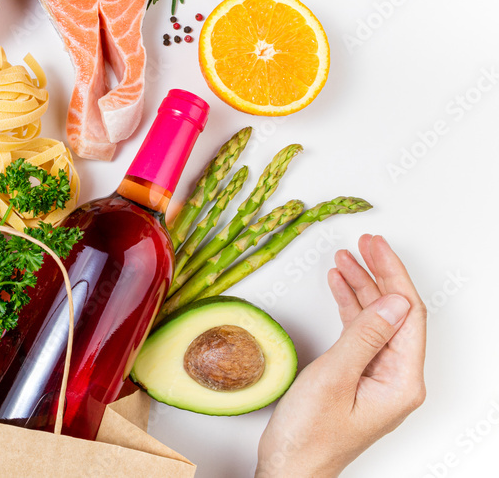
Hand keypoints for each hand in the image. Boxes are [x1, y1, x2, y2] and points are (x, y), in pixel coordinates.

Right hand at [255, 234, 426, 477]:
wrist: (290, 468)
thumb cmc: (308, 436)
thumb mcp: (334, 377)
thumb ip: (364, 336)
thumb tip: (393, 302)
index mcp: (401, 381)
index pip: (407, 314)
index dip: (392, 274)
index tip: (376, 247)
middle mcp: (397, 379)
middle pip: (396, 313)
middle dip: (379, 274)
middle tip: (363, 243)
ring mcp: (379, 379)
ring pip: (377, 320)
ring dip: (361, 288)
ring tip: (345, 258)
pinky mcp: (360, 379)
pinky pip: (361, 334)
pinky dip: (350, 307)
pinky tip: (339, 287)